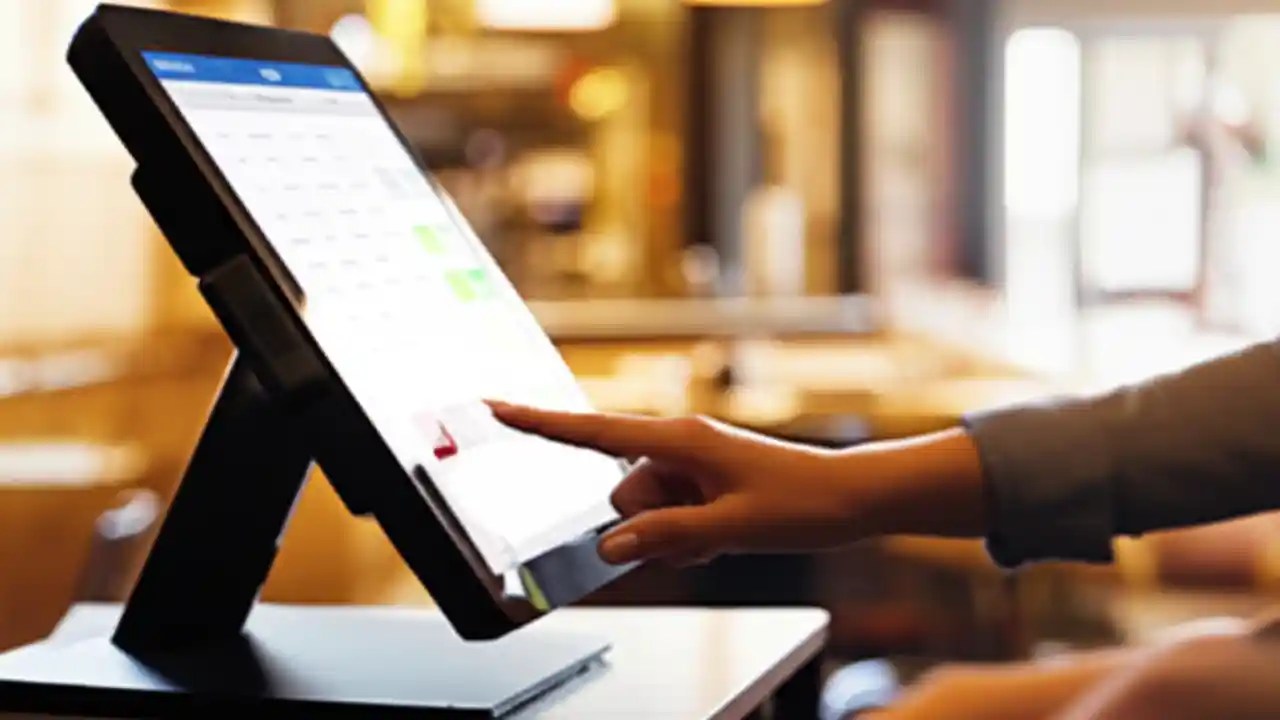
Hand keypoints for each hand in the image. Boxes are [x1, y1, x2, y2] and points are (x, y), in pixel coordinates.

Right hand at [488, 403, 987, 566]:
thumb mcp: (730, 528)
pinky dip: (688, 535)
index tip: (495, 408)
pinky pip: (670, 516)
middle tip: (702, 537)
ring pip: (647, 511)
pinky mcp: (703, 481)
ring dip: (673, 535)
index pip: (593, 430)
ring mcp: (692, 464)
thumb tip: (611, 546)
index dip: (540, 422)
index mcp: (680, 439)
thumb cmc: (802, 501)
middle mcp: (679, 445)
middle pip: (624, 493)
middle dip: (648, 525)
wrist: (852, 498)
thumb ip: (665, 536)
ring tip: (721, 536)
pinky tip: (724, 536)